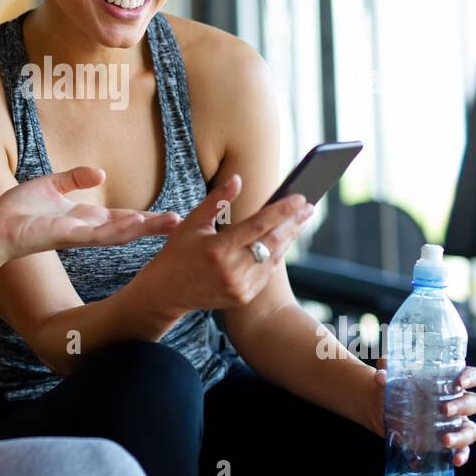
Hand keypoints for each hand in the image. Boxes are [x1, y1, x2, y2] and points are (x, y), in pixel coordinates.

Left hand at [0, 166, 182, 262]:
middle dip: (153, 226)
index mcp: (83, 217)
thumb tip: (100, 173)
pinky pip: (98, 233)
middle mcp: (86, 229)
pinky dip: (119, 229)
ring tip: (169, 223)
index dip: (144, 217)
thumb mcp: (51, 185)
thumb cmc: (18, 210)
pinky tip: (136, 224)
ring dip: (144, 227)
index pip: (120, 218)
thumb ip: (75, 178)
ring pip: (119, 233)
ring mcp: (79, 235)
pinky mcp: (67, 236)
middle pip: (127, 227)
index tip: (169, 217)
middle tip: (182, 222)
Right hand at [134, 174, 314, 316]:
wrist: (166, 291)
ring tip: (301, 220)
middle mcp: (230, 271)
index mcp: (217, 249)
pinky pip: (266, 272)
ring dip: (289, 237)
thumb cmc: (178, 251)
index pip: (257, 226)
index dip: (281, 211)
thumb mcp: (192, 222)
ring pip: (273, 258)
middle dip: (293, 222)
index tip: (299, 198)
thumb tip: (238, 179)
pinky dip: (277, 254)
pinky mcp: (242, 296)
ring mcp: (238, 287)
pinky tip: (284, 239)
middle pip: (271, 242)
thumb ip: (216, 200)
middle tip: (308, 206)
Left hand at [373, 358, 475, 464]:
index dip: (470, 377)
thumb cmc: (395, 385)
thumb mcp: (391, 375)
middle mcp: (457, 401)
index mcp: (449, 381)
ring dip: (462, 435)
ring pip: (471, 429)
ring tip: (445, 440)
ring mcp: (455, 422)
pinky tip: (455, 460)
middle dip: (462, 406)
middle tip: (444, 410)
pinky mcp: (449, 440)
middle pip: (474, 402)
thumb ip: (387, 370)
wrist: (383, 407)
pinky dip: (462, 454)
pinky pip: (463, 449)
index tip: (459, 382)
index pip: (472, 376)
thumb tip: (381, 376)